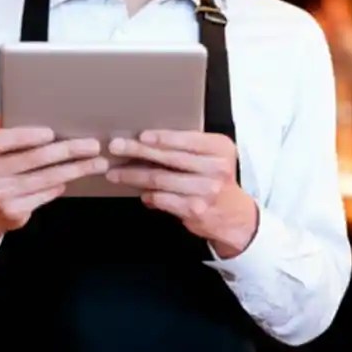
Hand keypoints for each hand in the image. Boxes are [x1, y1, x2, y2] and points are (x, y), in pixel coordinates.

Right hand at [0, 113, 107, 247]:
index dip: (27, 136)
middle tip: (92, 145)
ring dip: (76, 169)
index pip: (1, 140)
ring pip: (46, 178)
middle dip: (68, 151)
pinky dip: (62, 184)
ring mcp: (0, 195)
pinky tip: (74, 176)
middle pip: (34, 159)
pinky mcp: (14, 212)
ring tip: (97, 162)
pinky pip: (46, 194)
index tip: (51, 133)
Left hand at [105, 130, 256, 258]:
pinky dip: (147, 195)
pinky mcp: (194, 210)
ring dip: (133, 175)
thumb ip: (189, 148)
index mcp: (219, 149)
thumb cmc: (218, 181)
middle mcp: (215, 168)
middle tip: (117, 147)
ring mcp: (205, 190)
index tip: (141, 135)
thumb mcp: (214, 157)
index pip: (186, 139)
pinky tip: (140, 192)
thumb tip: (149, 142)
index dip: (162, 137)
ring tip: (116, 172)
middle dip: (138, 150)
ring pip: (160, 179)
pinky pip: (162, 199)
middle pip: (169, 157)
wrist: (235, 216)